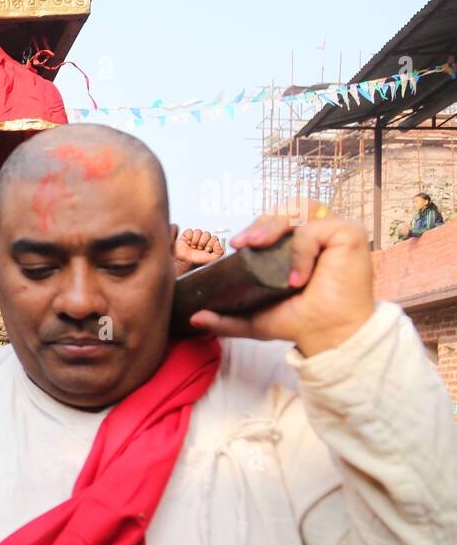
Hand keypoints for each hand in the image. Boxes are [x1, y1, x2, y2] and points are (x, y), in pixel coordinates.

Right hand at [173, 228, 223, 274]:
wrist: (185, 263)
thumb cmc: (198, 261)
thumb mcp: (213, 259)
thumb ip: (220, 252)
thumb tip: (217, 243)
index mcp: (211, 243)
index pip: (214, 238)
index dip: (211, 243)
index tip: (207, 250)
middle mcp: (204, 239)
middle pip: (207, 234)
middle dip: (203, 243)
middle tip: (199, 249)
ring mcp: (195, 236)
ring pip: (198, 231)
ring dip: (196, 241)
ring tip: (193, 247)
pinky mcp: (187, 235)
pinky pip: (190, 231)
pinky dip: (189, 238)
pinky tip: (188, 243)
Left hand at [189, 207, 373, 356]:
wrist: (328, 336)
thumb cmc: (299, 321)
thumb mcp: (254, 317)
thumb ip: (226, 318)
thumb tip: (195, 317)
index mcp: (297, 242)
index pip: (274, 220)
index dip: (255, 226)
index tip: (235, 244)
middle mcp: (317, 231)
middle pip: (285, 208)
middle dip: (259, 222)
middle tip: (241, 244)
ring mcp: (334, 230)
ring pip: (299, 208)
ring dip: (273, 225)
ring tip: (257, 247)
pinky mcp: (349, 234)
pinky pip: (316, 231)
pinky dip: (300, 252)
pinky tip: (295, 279)